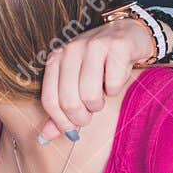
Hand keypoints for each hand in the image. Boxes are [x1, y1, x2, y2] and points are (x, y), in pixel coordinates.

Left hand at [36, 19, 153, 143]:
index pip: (50, 100)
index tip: (71, 132)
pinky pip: (113, 83)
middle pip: (69, 100)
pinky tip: (115, 81)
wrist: (128, 34)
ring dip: (98, 104)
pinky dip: (115, 90)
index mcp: (55, 59)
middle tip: (89, 115)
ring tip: (101, 97)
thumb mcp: (75, 84)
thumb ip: (60, 111)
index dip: (60, 122)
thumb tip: (44, 138)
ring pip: (90, 93)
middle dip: (81, 117)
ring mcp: (93, 45)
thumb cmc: (99, 64)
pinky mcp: (117, 45)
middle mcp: (71, 49)